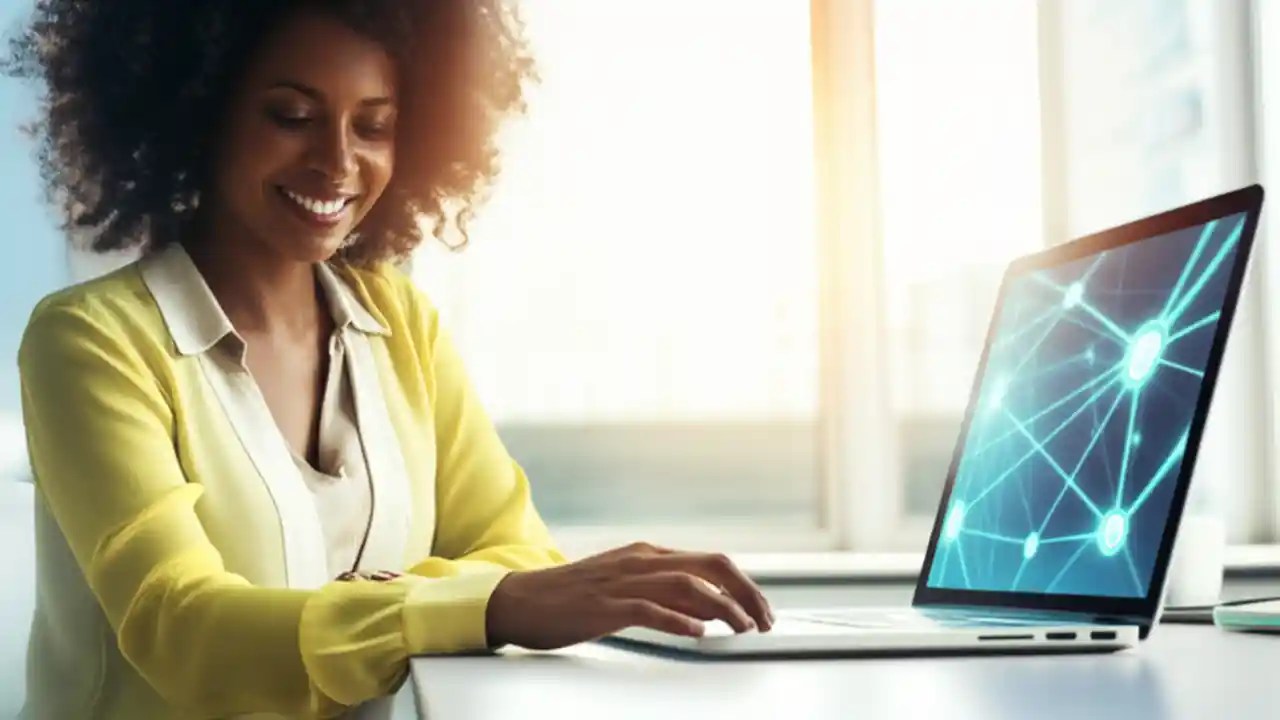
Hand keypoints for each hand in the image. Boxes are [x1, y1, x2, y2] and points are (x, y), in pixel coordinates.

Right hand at [485, 542, 774, 649]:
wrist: (519, 600)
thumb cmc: (573, 598)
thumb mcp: (626, 586)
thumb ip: (665, 594)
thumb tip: (710, 611)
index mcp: (648, 554)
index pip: (711, 561)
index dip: (745, 585)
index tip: (763, 611)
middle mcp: (640, 561)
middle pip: (709, 567)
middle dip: (746, 593)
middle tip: (766, 622)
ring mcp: (622, 581)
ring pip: (686, 586)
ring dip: (722, 608)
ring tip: (742, 628)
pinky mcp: (603, 606)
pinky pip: (648, 609)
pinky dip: (678, 620)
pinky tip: (698, 634)